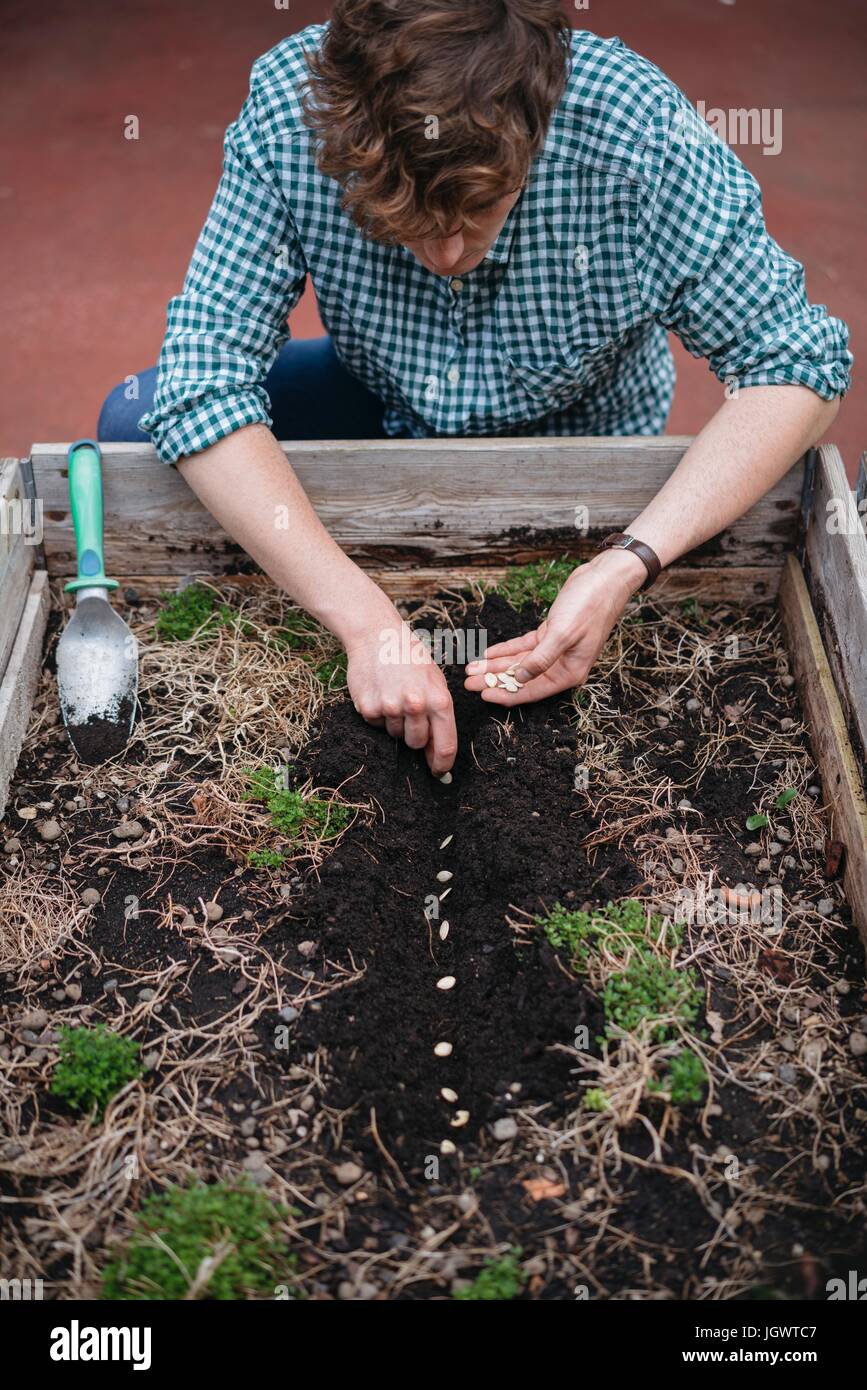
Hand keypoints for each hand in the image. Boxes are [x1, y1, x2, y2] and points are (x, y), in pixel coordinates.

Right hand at [345, 619, 457, 773]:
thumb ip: (439, 715)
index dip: (443, 764)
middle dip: (415, 734)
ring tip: (394, 694)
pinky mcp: (368, 708)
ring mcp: (390, 707)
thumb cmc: (410, 658)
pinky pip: (376, 724)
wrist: (377, 636)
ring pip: (395, 734)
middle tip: (410, 711)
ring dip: (395, 721)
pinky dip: (378, 714)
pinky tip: (380, 692)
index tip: (440, 772)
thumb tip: (436, 752)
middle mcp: (415, 706)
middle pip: (417, 743)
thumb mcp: (435, 681)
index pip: (445, 745)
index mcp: (439, 700)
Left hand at [464, 550, 645, 704]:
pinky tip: (488, 653)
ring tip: (472, 668)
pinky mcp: (550, 633)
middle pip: (522, 678)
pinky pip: (524, 646)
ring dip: (495, 664)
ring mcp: (555, 649)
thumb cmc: (590, 605)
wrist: (604, 578)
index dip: (506, 694)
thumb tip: (520, 678)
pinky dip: (506, 649)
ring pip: (519, 662)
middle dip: (494, 679)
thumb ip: (541, 659)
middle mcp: (562, 664)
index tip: (482, 695)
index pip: (532, 690)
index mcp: (570, 671)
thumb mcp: (563, 633)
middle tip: (468, 682)